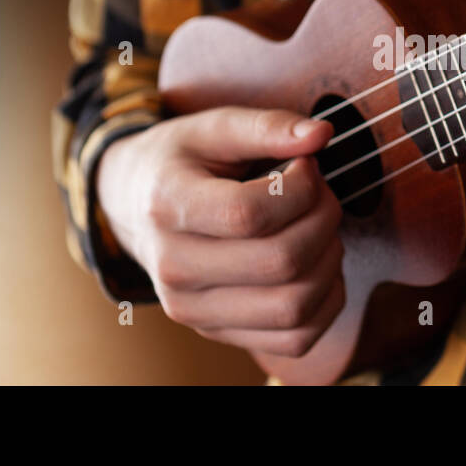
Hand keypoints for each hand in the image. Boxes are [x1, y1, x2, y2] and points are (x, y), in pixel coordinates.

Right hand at [96, 106, 344, 357]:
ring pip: (295, 307)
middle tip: (321, 195)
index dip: (300, 188)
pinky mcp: (218, 333)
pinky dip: (326, 302)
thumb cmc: (182, 163)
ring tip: (318, 228)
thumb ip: (267, 126)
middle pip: (281, 262)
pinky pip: (296, 339)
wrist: (135, 207)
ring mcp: (194, 310)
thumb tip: (321, 134)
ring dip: (329, 262)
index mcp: (167, 207)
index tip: (305, 166)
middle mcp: (174, 268)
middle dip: (323, 219)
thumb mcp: (214, 127)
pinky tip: (317, 265)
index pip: (249, 214)